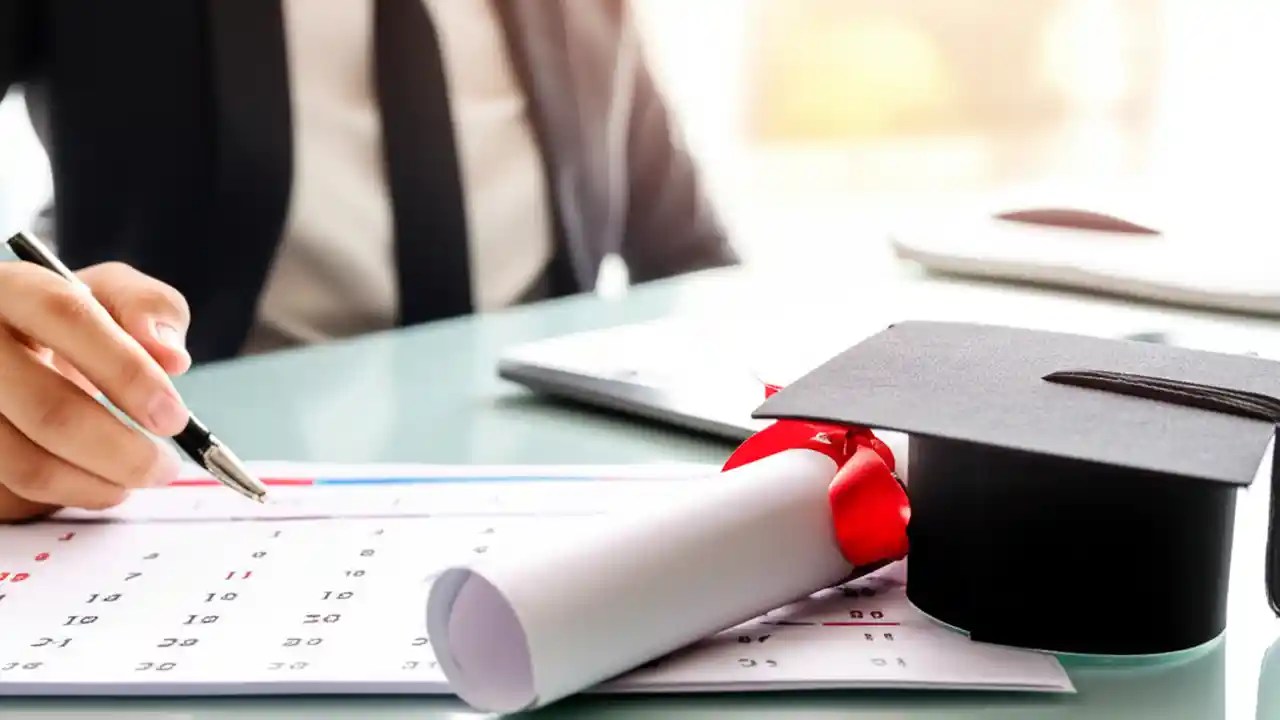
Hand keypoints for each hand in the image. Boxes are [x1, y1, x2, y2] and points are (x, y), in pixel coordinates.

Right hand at [0, 262, 191, 521]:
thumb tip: (172, 358)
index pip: (66, 316)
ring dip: (98, 484)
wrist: (6, 348)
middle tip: (164, 466)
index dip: (127, 370)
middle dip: (124, 450)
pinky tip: (95, 482)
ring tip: (136, 478)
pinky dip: (66, 495)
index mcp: (13, 288)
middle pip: (50, 409)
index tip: (173, 417)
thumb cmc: (67, 322)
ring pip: (26, 464)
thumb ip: (149, 309)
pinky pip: (14, 492)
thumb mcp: (111, 295)